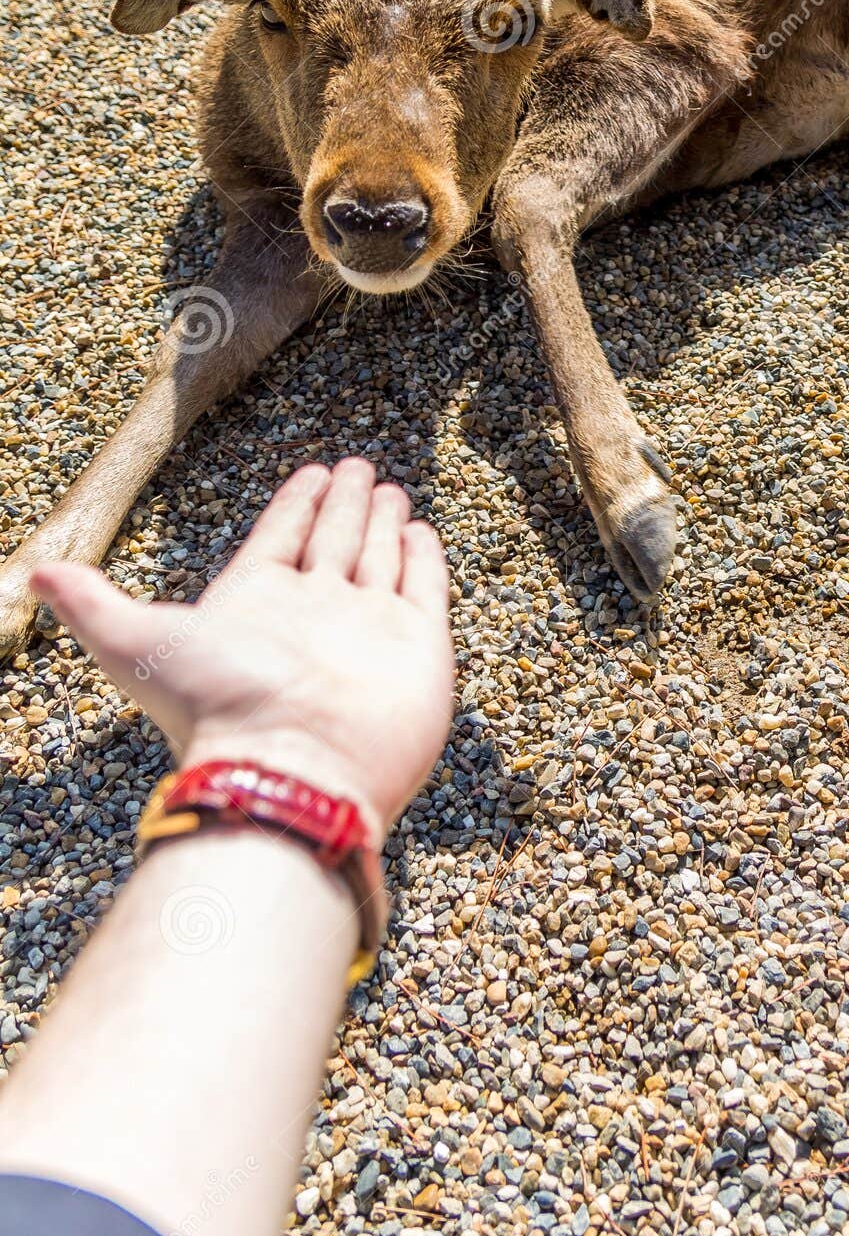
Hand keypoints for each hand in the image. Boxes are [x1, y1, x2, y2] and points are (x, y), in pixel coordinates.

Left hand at [29, 460, 454, 834]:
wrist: (292, 768)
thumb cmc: (217, 709)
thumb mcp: (137, 644)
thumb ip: (94, 605)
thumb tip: (35, 573)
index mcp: (255, 603)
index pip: (279, 539)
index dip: (294, 506)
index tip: (311, 473)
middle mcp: (314, 612)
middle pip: (332, 542)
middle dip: (344, 505)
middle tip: (357, 467)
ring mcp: (368, 627)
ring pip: (378, 558)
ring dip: (382, 522)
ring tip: (388, 489)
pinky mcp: (417, 644)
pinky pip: (422, 588)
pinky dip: (422, 558)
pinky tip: (418, 531)